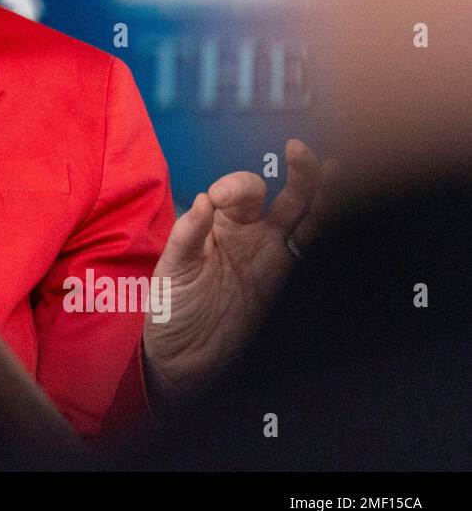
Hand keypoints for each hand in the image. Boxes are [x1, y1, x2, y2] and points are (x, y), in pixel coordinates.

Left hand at [141, 139, 341, 408]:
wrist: (184, 358)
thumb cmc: (173, 309)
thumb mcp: (172, 270)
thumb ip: (187, 235)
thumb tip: (203, 199)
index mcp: (220, 225)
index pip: (239, 193)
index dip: (235, 187)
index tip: (220, 198)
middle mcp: (253, 236)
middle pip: (285, 196)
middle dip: (297, 173)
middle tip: (300, 151)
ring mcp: (274, 258)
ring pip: (308, 219)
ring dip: (323, 195)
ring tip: (337, 170)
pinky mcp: (287, 282)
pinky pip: (311, 251)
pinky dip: (326, 231)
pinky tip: (339, 211)